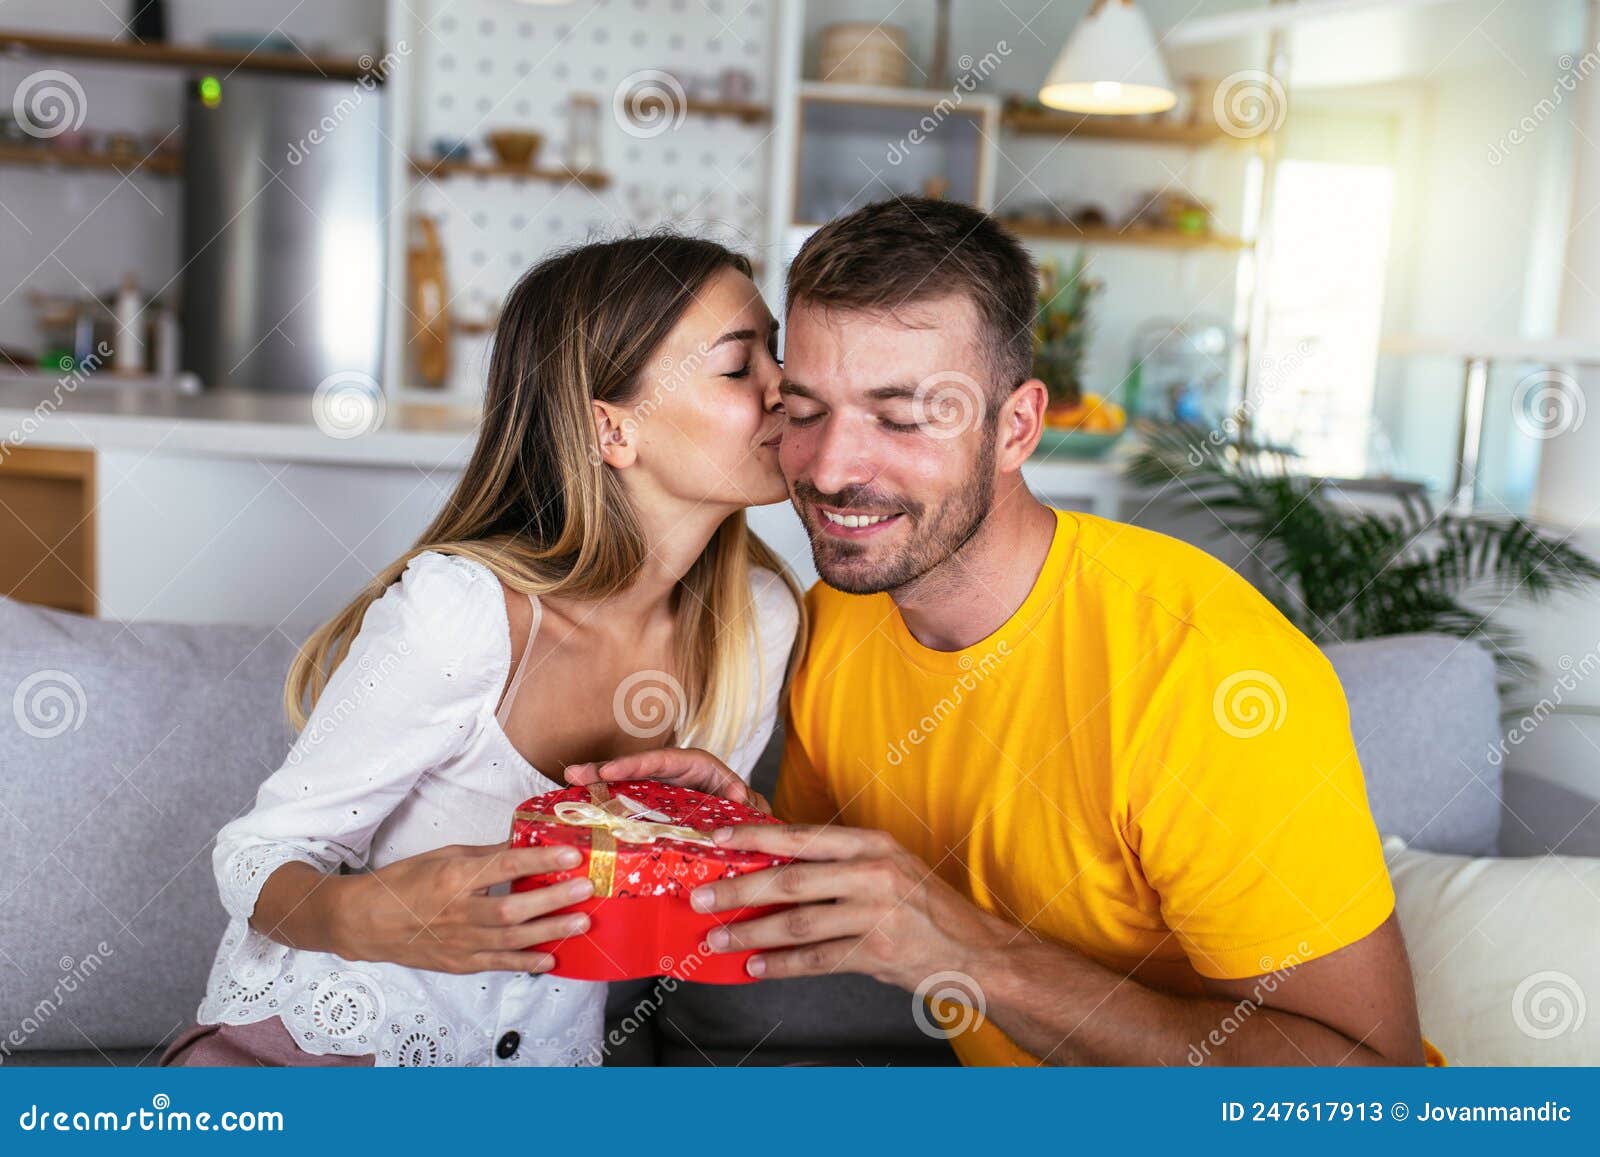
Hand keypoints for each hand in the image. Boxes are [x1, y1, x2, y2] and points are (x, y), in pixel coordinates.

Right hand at [328, 841, 595, 973]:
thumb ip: (487, 855)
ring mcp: (458, 942)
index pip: (504, 866)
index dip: (539, 859)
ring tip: (581, 923)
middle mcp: (458, 912)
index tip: (570, 853)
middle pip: (512, 909)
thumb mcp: (444, 856)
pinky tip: (550, 959)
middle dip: (553, 899)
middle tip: (586, 888)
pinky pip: (497, 964)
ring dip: (550, 932)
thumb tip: (524, 844)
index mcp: (453, 878)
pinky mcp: (458, 963)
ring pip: (511, 940)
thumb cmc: (404, 883)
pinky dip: (524, 963)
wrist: (366, 922)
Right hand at [564, 747, 770, 812]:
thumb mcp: (751, 805)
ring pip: (628, 786)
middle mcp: (676, 776)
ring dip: (600, 787)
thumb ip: (747, 801)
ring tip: (569, 786)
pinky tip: (583, 814)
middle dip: (606, 770)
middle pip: (637, 769)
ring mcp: (661, 793)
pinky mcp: (653, 812)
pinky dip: (607, 809)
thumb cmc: (749, 813)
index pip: (665, 760)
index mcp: (699, 767)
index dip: (636, 763)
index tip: (610, 770)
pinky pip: (628, 808)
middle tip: (573, 774)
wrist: (746, 832)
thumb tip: (739, 795)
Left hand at [686, 823, 1014, 989]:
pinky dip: (780, 965)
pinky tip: (755, 967)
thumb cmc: (924, 904)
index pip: (802, 836)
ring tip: (717, 938)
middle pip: (791, 881)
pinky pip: (816, 961)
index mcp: (872, 844)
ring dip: (751, 934)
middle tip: (700, 897)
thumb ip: (840, 862)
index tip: (719, 839)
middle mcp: (873, 874)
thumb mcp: (889, 865)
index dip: (756, 836)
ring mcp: (875, 915)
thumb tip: (775, 862)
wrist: (973, 949)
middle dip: (738, 890)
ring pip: (797, 924)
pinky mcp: (876, 952)